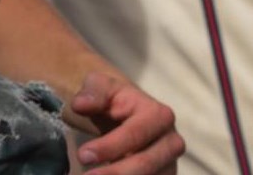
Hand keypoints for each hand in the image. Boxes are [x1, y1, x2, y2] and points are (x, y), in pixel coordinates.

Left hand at [69, 72, 183, 174]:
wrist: (126, 119)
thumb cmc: (112, 103)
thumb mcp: (102, 88)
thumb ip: (94, 91)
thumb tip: (82, 103)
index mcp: (159, 115)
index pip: (138, 133)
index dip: (111, 146)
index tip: (82, 155)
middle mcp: (171, 141)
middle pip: (148, 163)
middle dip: (117, 173)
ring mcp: (169, 163)